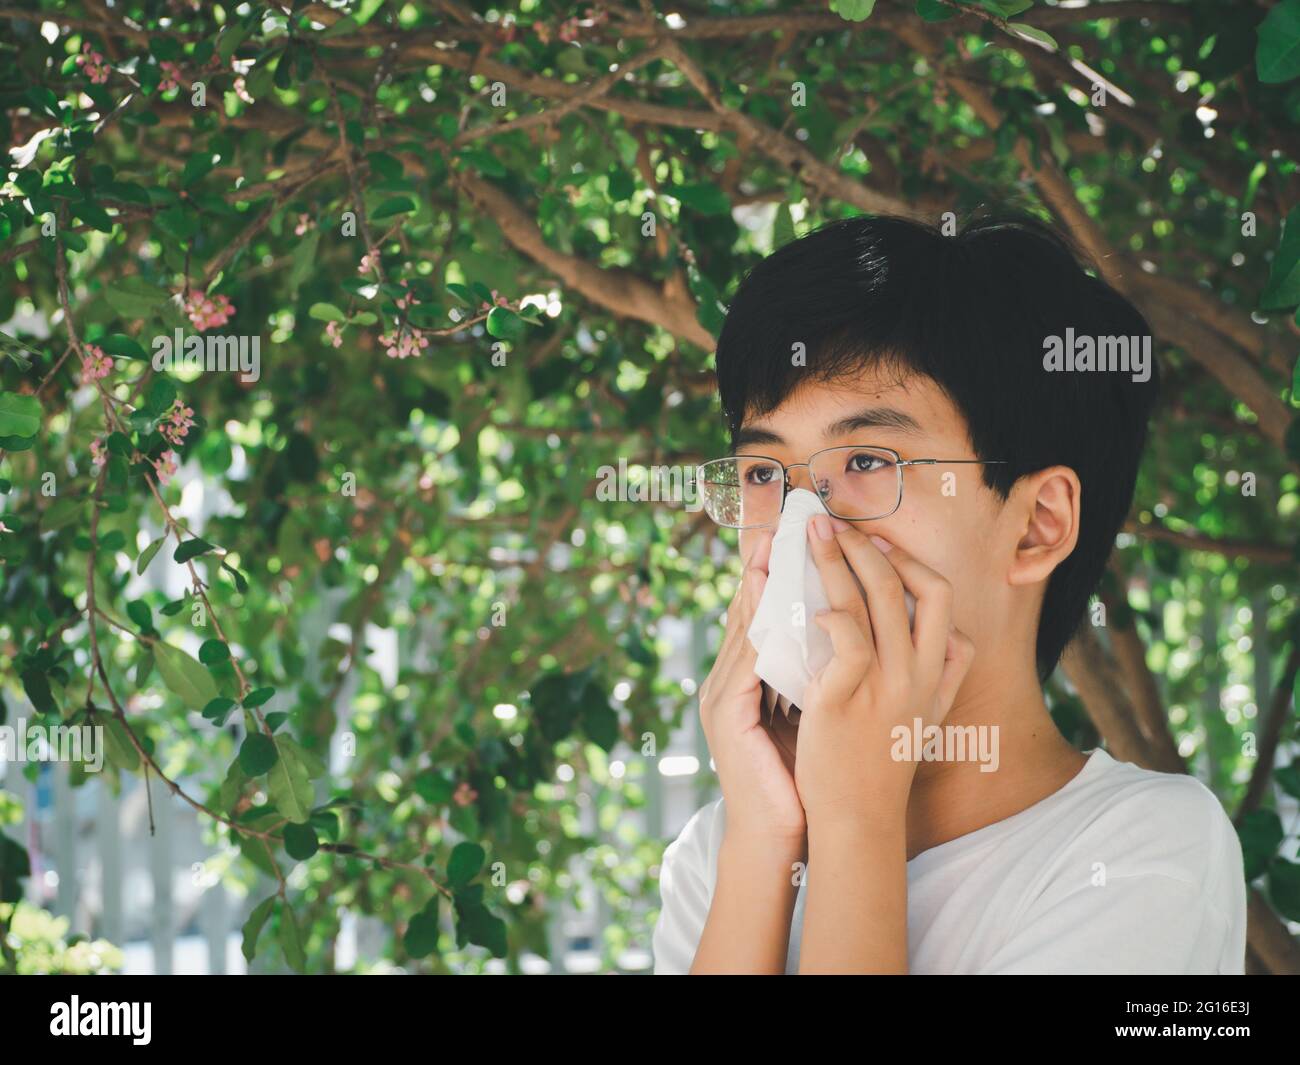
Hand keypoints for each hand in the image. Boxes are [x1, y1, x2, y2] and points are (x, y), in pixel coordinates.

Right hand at [698, 529, 806, 844]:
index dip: (773, 577)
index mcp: (746, 683)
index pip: (760, 618)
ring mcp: (722, 699)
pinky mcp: (726, 717)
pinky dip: (759, 629)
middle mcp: (727, 684)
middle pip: (745, 613)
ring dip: (756, 587)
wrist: (780, 835)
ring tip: (770, 550)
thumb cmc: (800, 778)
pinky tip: (774, 604)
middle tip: (776, 527)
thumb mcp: (809, 715)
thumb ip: (814, 676)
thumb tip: (840, 637)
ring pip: (741, 629)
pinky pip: (744, 661)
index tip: (789, 540)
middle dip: (759, 568)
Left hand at [793, 516, 974, 828]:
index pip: (939, 596)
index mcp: (936, 672)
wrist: (858, 817)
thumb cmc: (881, 762)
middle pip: (910, 588)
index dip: (908, 561)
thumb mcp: (928, 717)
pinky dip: (829, 616)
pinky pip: (846, 641)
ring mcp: (885, 687)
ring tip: (810, 538)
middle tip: (832, 524)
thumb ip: (946, 676)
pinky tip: (809, 609)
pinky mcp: (846, 701)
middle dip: (869, 546)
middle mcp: (917, 674)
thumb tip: (957, 639)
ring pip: (870, 603)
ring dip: (837, 561)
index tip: (877, 540)